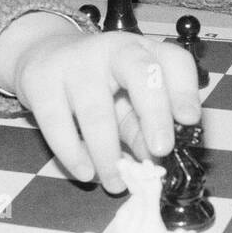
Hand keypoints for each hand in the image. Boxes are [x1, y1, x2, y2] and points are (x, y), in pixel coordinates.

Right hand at [11, 28, 200, 192]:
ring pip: (96, 111)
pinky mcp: (41, 80)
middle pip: (141, 72)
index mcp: (145, 51)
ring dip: (109, 154)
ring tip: (117, 183)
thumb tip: (155, 163)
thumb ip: (145, 129)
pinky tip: (86, 172)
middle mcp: (114, 48)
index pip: (173, 61)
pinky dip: (73, 154)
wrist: (43, 56)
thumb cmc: (99, 85)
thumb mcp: (128, 101)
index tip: (190, 120)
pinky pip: (58, 124)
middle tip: (161, 150)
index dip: (185, 91)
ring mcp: (76, 61)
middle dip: (155, 113)